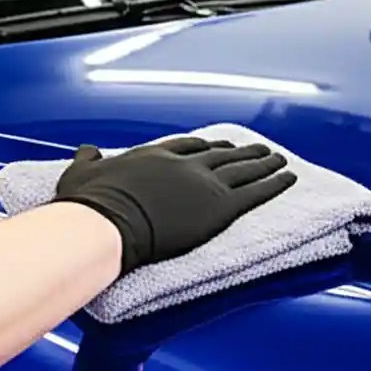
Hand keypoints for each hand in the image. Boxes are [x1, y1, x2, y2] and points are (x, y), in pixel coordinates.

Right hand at [53, 137, 296, 273]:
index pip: (188, 147)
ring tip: (280, 158)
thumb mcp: (80, 173)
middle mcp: (184, 165)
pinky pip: (257, 191)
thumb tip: (86, 149)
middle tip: (257, 150)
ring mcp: (205, 184)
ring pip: (243, 169)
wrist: (107, 224)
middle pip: (221, 154)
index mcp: (154, 156)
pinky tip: (290, 177)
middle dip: (241, 152)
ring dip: (265, 162)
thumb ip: (87, 160)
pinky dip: (276, 183)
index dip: (206, 147)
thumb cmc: (88, 204)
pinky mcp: (221, 207)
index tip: (217, 145)